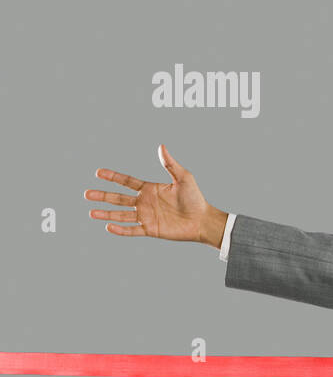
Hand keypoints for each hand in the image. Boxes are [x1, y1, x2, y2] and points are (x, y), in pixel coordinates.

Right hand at [84, 144, 222, 243]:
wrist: (202, 220)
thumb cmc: (195, 198)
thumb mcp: (183, 178)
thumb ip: (170, 164)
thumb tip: (161, 146)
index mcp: (150, 189)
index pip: (127, 181)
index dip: (113, 177)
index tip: (98, 172)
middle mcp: (145, 202)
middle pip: (119, 198)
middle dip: (103, 196)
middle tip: (86, 194)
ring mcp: (146, 216)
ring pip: (121, 215)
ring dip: (107, 214)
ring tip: (91, 212)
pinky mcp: (151, 229)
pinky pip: (132, 230)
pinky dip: (121, 229)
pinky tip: (108, 227)